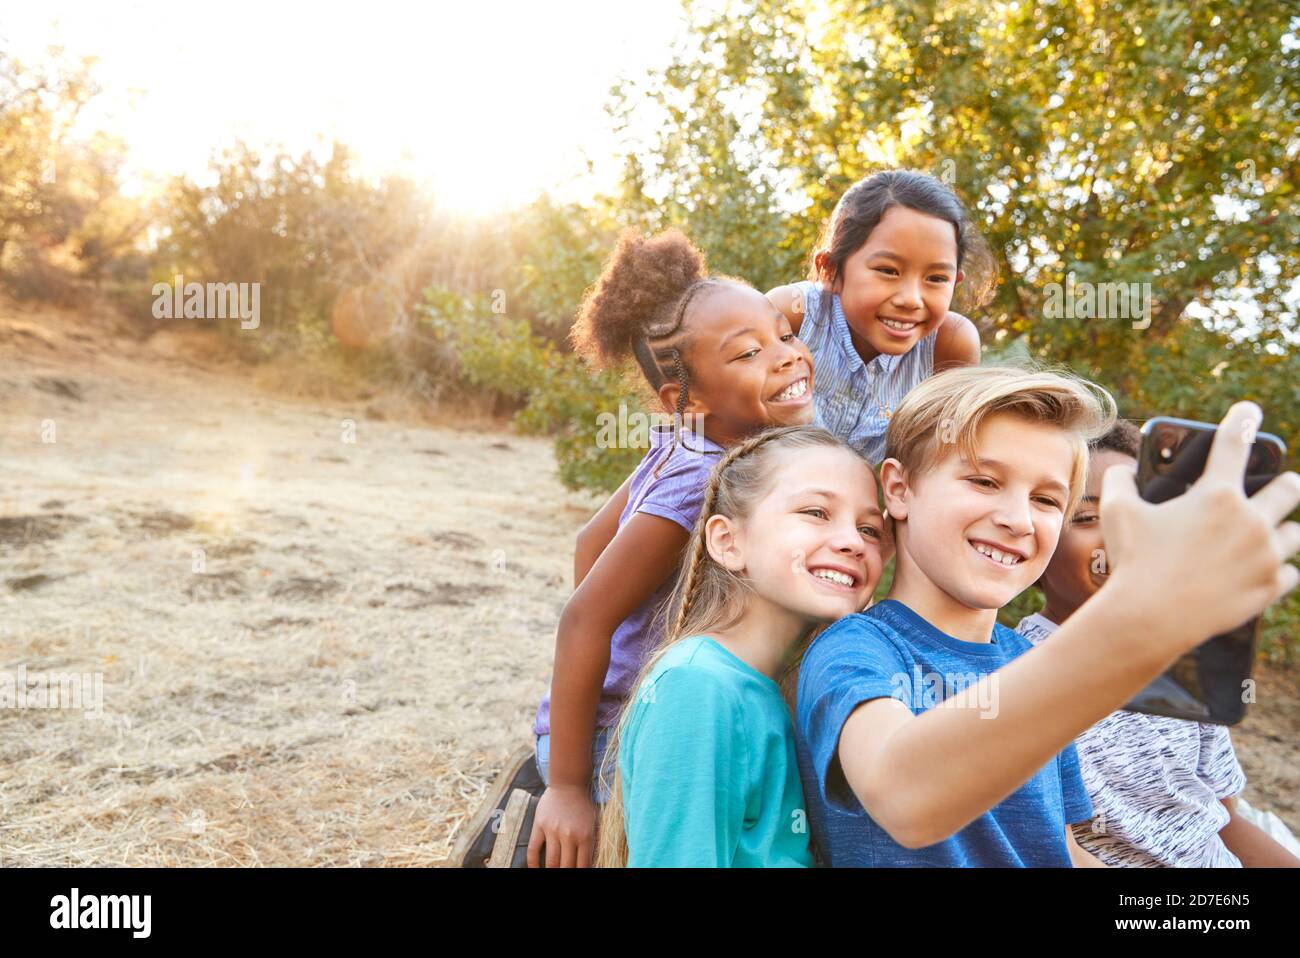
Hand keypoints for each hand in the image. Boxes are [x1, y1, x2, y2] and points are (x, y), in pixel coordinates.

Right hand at [527, 784, 596, 867]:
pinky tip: (535, 868)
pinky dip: (533, 863)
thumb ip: (591, 844)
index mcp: (585, 836)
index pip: (582, 865)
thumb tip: (588, 864)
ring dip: (552, 870)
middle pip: (566, 866)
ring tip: (553, 871)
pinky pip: (533, 849)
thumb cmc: (583, 806)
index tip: (577, 873)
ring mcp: (552, 830)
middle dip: (566, 873)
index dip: (580, 872)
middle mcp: (568, 835)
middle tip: (565, 871)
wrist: (568, 783)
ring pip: (550, 861)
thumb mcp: (593, 824)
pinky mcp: (539, 826)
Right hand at [1099, 401, 1299, 649]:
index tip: (1250, 411)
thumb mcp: (1116, 513)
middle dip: (1282, 484)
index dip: (1243, 420)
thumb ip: (1120, 482)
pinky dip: (1277, 570)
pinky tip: (1259, 571)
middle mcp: (1251, 521)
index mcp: (1216, 495)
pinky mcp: (1269, 588)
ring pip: (1294, 533)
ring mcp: (1266, 556)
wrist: (1149, 619)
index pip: (1235, 443)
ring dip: (1280, 531)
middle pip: (1290, 488)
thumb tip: (1124, 470)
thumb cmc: (1132, 562)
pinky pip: (1290, 572)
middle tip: (1270, 490)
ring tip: (1262, 537)